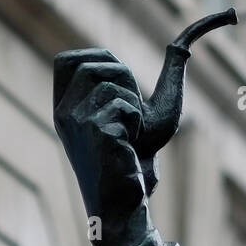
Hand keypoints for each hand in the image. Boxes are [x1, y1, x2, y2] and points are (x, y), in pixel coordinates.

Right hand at [53, 49, 155, 245]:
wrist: (128, 200)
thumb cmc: (135, 157)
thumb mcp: (130, 111)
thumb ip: (139, 78)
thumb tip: (183, 44)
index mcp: (65, 107)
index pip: (65, 61)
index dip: (97, 59)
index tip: (120, 79)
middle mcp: (63, 113)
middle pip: (89, 64)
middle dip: (120, 77)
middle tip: (130, 108)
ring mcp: (75, 123)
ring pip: (111, 83)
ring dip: (132, 102)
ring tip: (130, 131)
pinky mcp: (94, 132)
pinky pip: (125, 105)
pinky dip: (137, 121)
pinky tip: (130, 145)